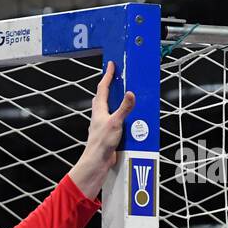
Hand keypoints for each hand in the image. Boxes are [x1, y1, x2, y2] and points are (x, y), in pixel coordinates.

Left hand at [68, 60, 135, 200]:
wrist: (96, 163)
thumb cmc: (101, 144)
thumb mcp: (116, 123)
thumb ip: (124, 109)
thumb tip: (130, 93)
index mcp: (100, 111)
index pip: (103, 89)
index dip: (108, 76)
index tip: (111, 65)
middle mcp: (99, 116)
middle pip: (103, 97)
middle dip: (108, 86)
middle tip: (115, 77)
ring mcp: (102, 125)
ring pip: (108, 108)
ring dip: (114, 100)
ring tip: (122, 94)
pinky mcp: (107, 134)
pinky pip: (114, 120)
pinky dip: (120, 115)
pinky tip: (126, 117)